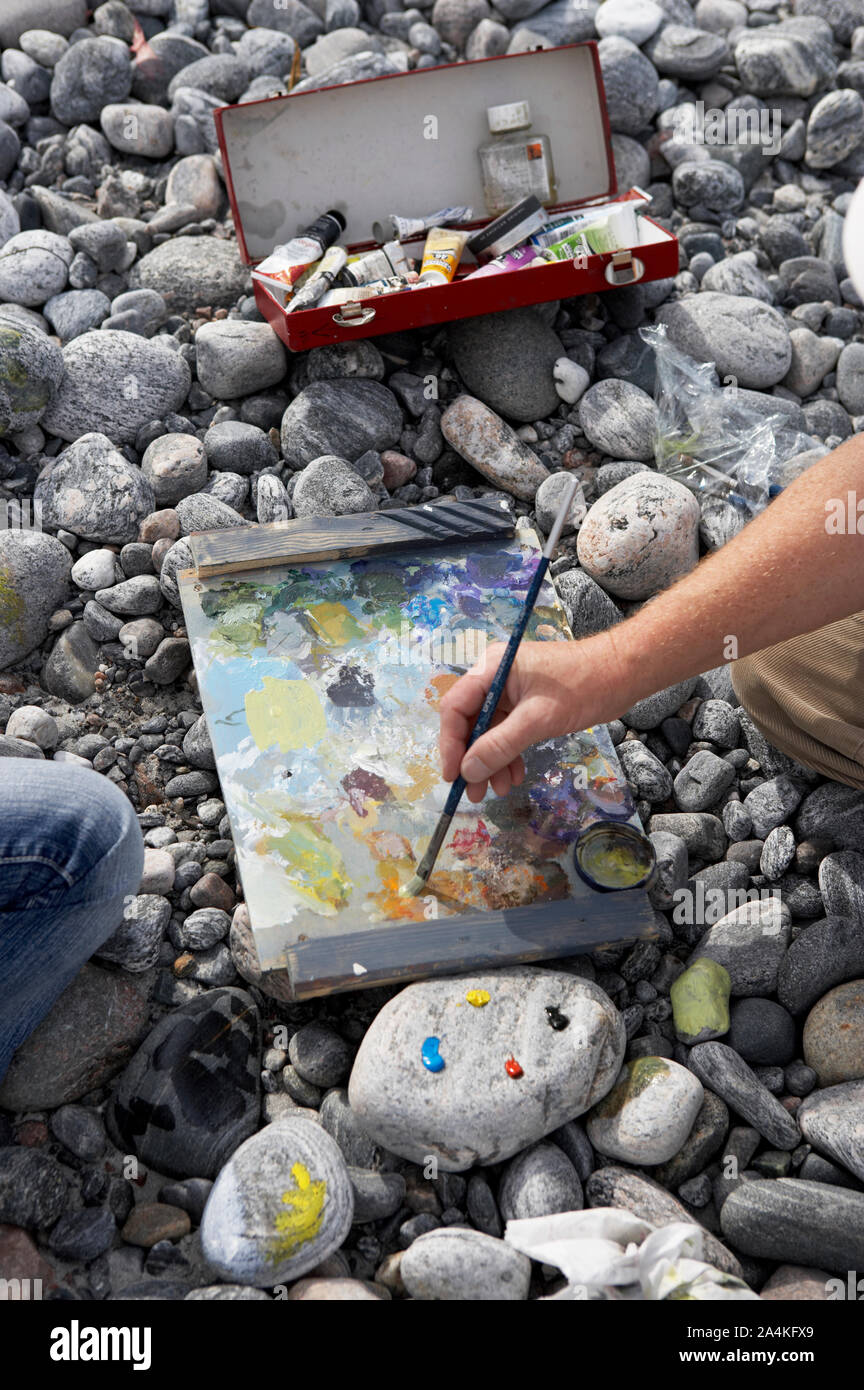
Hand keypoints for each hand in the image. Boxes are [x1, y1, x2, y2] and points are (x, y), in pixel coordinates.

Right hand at [438, 631, 632, 802]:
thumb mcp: (538, 720)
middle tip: (474, 792)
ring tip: (500, 790)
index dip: (450, 744)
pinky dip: (509, 753)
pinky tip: (515, 775)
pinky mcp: (526, 702)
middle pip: (470, 722)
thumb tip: (468, 772)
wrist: (623, 672)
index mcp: (490, 669)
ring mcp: (510, 690)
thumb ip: (499, 746)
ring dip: (493, 761)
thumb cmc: (581, 687)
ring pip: (489, 731)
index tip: (454, 776)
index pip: (454, 708)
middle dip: (473, 758)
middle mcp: (494, 677)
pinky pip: (508, 731)